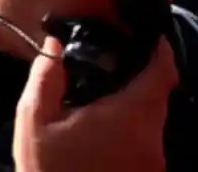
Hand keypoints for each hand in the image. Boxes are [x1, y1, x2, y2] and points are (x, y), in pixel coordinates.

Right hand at [13, 36, 177, 171]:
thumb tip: (56, 45)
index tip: (149, 38)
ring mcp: (153, 159)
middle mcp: (152, 137)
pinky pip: (144, 142)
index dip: (160, 50)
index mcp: (130, 114)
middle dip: (136, 79)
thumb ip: (46, 77)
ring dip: (130, 109)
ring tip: (95, 106)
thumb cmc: (49, 171)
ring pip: (150, 120)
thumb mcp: (33, 120)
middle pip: (157, 95)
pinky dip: (127, 131)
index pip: (163, 72)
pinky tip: (98, 136)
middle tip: (107, 69)